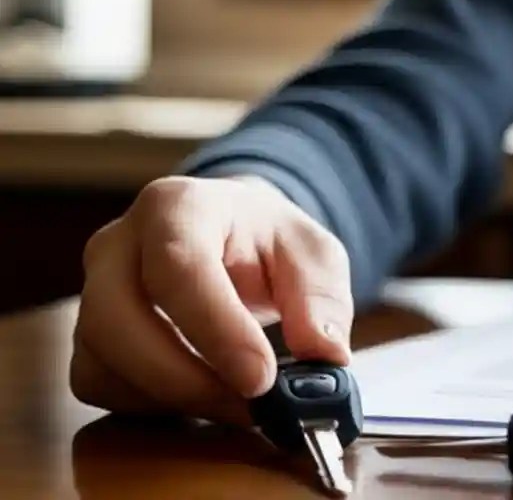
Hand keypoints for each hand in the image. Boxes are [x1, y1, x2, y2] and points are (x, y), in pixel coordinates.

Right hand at [70, 175, 352, 424]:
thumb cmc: (269, 242)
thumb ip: (322, 301)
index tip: (261, 377)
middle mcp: (118, 246)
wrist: (234, 237)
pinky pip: (100, 385)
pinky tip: (204, 396)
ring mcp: (94, 292)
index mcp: (177, 207)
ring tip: (240, 403)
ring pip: (102, 362)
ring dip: (173, 397)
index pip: (178, 268)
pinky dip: (151, 405)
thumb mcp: (314, 256)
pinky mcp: (88, 338)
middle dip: (185, 377)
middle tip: (251, 404)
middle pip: (117, 320)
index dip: (216, 329)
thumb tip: (323, 354)